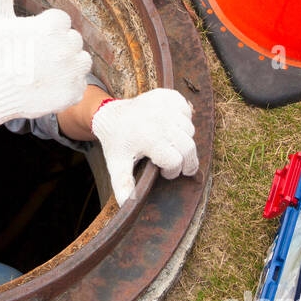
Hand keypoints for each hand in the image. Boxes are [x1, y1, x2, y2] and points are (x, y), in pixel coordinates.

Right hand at [0, 0, 91, 126]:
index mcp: (53, 24)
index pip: (60, 22)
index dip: (42, 31)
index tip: (26, 42)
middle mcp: (68, 47)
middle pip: (71, 41)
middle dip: (55, 47)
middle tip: (31, 59)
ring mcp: (72, 72)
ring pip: (80, 62)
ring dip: (66, 66)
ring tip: (40, 72)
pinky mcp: (72, 94)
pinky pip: (78, 85)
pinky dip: (65, 87)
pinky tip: (44, 88)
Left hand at [91, 88, 198, 204]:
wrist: (111, 115)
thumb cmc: (117, 143)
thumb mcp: (117, 165)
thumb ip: (123, 185)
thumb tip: (127, 204)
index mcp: (147, 138)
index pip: (175, 161)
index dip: (172, 172)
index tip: (164, 173)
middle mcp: (158, 120)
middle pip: (188, 147)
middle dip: (187, 161)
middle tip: (179, 166)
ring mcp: (164, 105)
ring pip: (190, 129)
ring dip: (184, 141)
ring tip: (169, 145)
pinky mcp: (168, 95)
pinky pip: (188, 110)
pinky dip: (184, 120)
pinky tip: (171, 127)